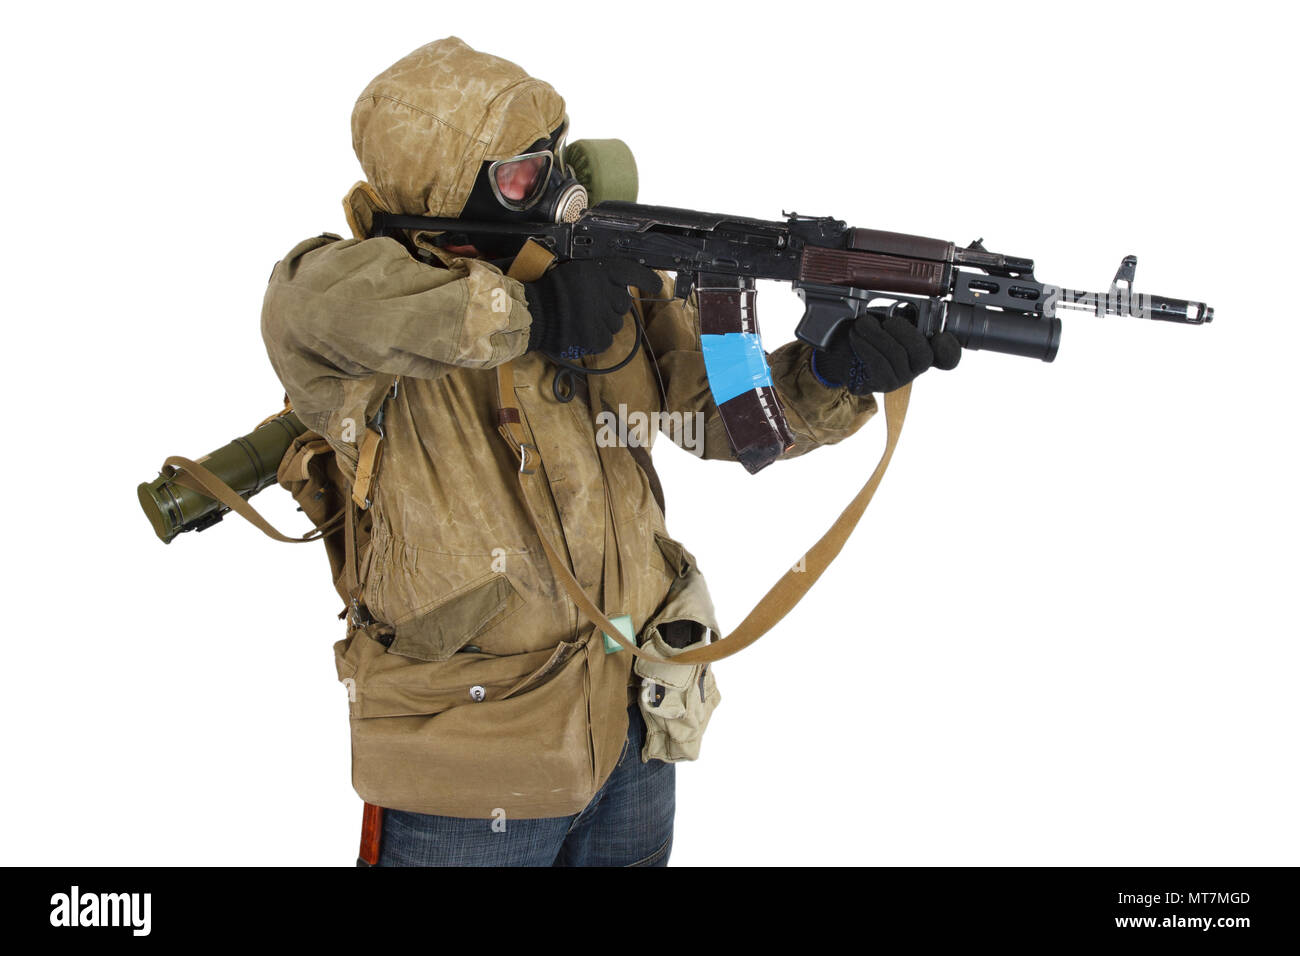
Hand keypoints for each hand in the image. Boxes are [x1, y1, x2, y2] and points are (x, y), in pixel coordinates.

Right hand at [523, 259, 663, 358]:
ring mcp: (602, 316)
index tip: (657, 285)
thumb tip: (620, 285)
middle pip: (623, 302)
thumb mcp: (576, 271)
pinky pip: (606, 339)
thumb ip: (599, 276)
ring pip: (616, 323)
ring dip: (603, 322)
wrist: (534, 312)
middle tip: (590, 304)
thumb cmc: (551, 290)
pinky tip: (580, 331)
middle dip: (612, 305)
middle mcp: (604, 292)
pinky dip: (595, 337)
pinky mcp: (597, 337)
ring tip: (581, 318)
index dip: (647, 278)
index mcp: (599, 272)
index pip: (631, 272)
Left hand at [812, 307, 960, 394]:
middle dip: (904, 332)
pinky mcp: (880, 384)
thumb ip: (902, 315)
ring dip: (876, 334)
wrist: (843, 350)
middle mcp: (915, 368)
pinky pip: (878, 363)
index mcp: (924, 348)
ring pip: (896, 355)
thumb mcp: (888, 320)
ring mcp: (899, 379)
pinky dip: (865, 345)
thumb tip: (903, 309)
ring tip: (862, 324)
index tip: (941, 337)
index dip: (949, 349)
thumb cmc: (870, 333)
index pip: (948, 357)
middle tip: (888, 321)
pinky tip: (857, 336)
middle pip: (922, 355)